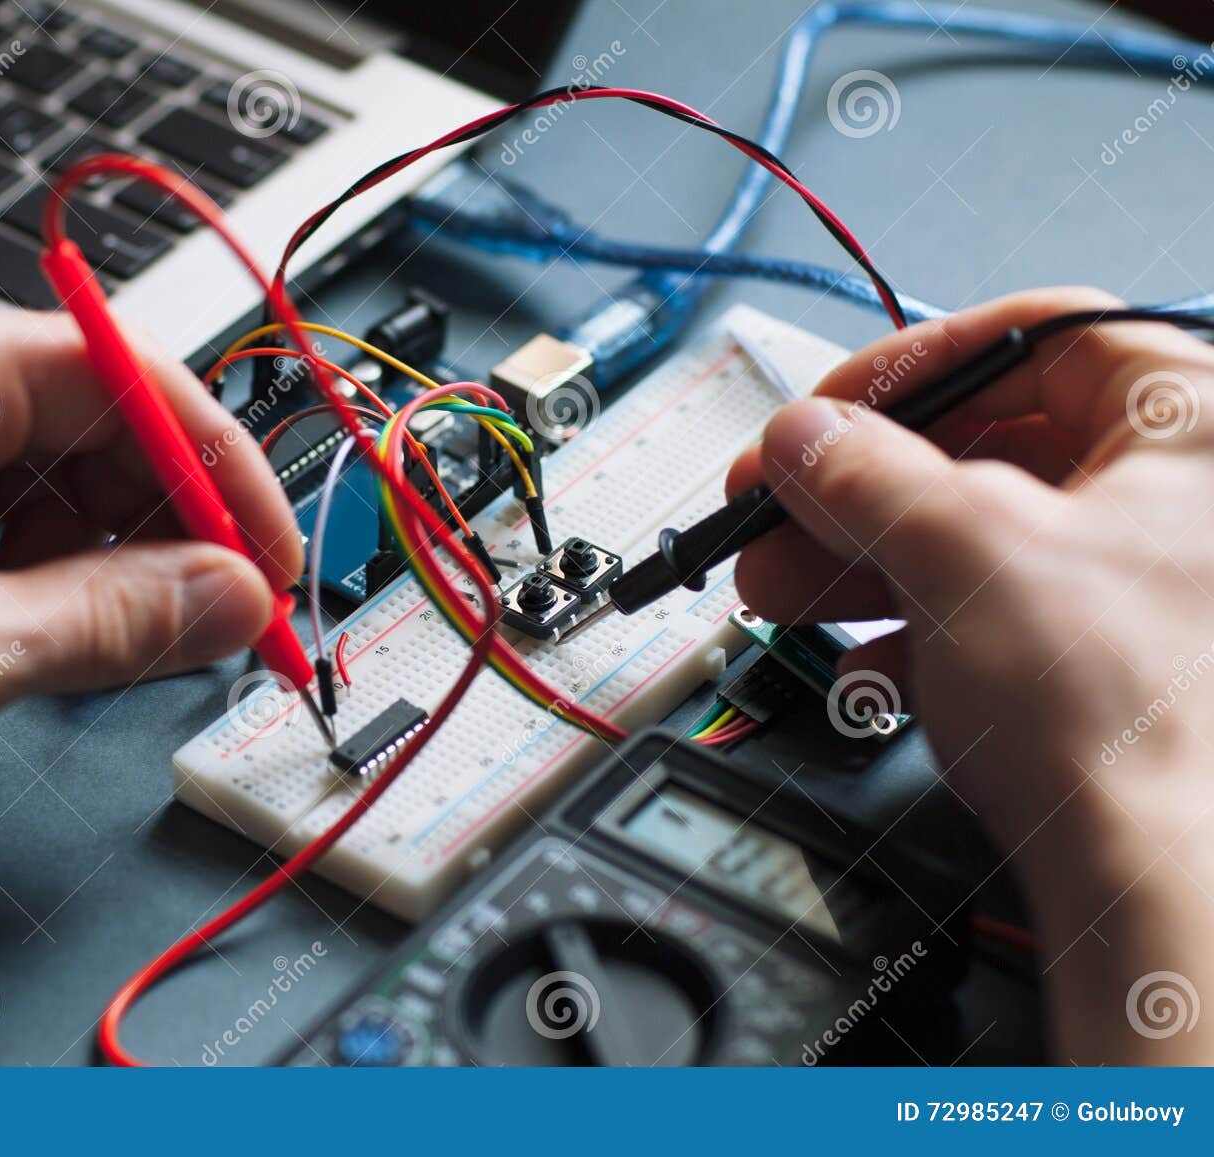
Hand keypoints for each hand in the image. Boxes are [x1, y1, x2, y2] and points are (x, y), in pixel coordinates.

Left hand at [0, 293, 299, 860]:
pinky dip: (26, 547)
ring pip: (37, 450)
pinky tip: (35, 615)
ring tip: (113, 632)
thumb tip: (232, 599)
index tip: (270, 563)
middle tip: (209, 615)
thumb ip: (118, 620)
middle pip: (89, 410)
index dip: (226, 475)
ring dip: (97, 540)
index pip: (133, 379)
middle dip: (163, 516)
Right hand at [727, 287, 1213, 1061]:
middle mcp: (1184, 498)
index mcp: (1193, 423)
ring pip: (982, 538)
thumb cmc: (1129, 718)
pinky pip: (999, 615)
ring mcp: (1154, 587)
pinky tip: (862, 662)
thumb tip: (802, 438)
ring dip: (865, 564)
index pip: (1035, 337)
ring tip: (780, 592)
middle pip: (992, 447)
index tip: (821, 416)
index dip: (908, 370)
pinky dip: (918, 631)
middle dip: (858, 490)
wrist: (1162, 889)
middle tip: (773, 515)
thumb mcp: (962, 551)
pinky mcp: (1116, 665)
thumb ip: (862, 473)